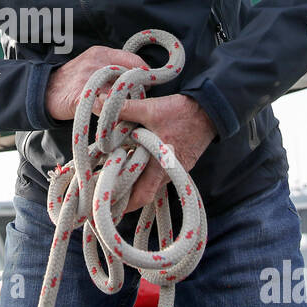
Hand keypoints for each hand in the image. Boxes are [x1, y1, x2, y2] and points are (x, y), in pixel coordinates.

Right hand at [44, 45, 149, 121]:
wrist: (44, 91)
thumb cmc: (73, 81)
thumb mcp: (93, 65)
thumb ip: (113, 67)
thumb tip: (139, 77)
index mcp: (102, 53)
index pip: (135, 62)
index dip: (144, 77)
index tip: (146, 88)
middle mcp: (97, 63)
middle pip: (130, 79)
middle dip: (137, 93)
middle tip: (137, 103)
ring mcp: (88, 79)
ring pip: (120, 94)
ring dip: (126, 106)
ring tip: (127, 113)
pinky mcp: (81, 96)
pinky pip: (104, 108)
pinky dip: (112, 115)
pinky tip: (114, 120)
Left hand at [92, 93, 216, 213]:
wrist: (209, 110)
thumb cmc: (182, 113)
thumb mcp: (151, 109)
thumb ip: (124, 108)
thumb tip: (97, 102)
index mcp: (160, 166)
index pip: (141, 196)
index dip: (123, 204)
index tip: (104, 203)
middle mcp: (167, 173)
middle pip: (140, 192)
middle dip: (121, 192)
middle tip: (100, 187)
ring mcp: (172, 170)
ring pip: (147, 183)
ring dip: (131, 180)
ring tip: (109, 173)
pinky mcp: (174, 163)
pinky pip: (155, 173)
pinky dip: (141, 170)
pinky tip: (128, 158)